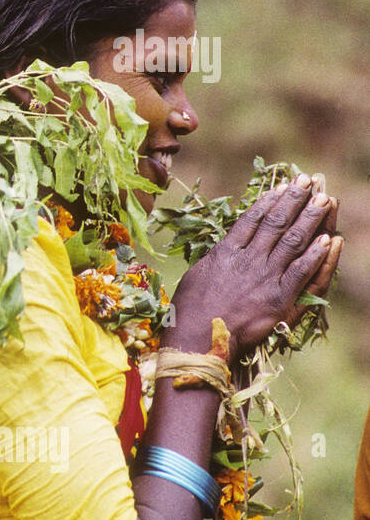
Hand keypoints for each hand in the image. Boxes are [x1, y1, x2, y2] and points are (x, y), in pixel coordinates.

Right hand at [164, 174, 340, 359]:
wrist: (200, 338)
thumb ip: (217, 258)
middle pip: (276, 224)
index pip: (252, 219)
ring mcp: (266, 278)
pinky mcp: (279, 298)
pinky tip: (328, 240)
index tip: (282, 187)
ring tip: (323, 200)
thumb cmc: (190, 310)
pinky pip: (303, 272)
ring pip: (293, 242)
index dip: (270, 201)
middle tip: (308, 181)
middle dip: (294, 200)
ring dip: (310, 219)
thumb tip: (228, 246)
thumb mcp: (197, 275)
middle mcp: (248, 260)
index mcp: (226, 252)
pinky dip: (316, 255)